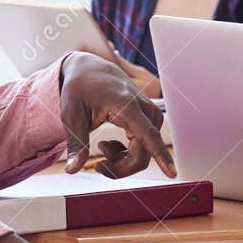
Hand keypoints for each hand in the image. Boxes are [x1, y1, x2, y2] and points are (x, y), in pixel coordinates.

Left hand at [59, 52, 173, 177]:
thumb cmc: (79, 89)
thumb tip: (72, 170)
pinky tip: (112, 144)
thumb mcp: (71, 115)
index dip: (160, 156)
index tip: (172, 173)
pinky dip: (128, 153)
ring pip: (145, 154)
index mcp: (126, 105)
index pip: (147, 134)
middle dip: (119, 168)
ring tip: (103, 146)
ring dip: (122, 160)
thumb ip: (76, 143)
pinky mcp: (152, 119)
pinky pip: (146, 147)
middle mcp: (145, 109)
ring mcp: (151, 114)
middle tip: (97, 165)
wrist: (91, 70)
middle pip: (142, 155)